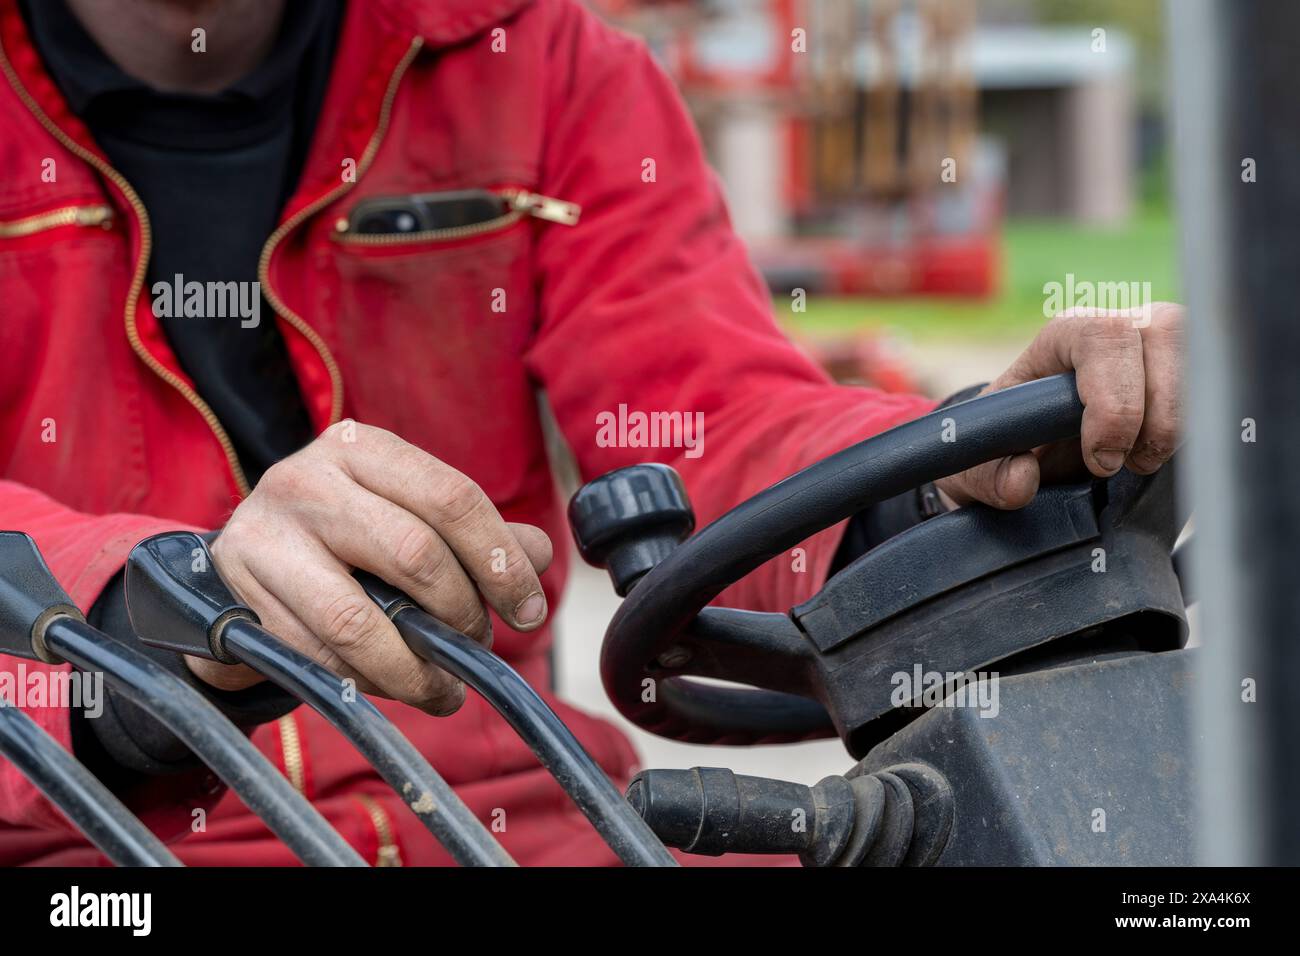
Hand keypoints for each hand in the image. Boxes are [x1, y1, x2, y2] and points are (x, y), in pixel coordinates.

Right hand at [191, 421, 552, 714]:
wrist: (231, 568)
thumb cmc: (341, 539)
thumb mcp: (404, 516)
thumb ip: (473, 532)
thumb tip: (537, 553)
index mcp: (361, 447)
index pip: (452, 497)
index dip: (501, 560)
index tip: (527, 610)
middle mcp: (307, 480)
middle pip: (415, 553)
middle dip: (461, 614)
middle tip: (477, 644)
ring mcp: (262, 537)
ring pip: (360, 621)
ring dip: (415, 670)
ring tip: (444, 689)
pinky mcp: (236, 598)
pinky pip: (317, 658)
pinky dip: (364, 683)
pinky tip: (386, 685)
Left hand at [935, 303, 1185, 508]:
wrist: (1032, 447)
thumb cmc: (1007, 443)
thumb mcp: (976, 466)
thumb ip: (987, 477)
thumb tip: (1022, 482)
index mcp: (1067, 333)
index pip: (1106, 337)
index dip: (1113, 402)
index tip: (1100, 461)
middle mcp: (1122, 325)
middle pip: (1168, 336)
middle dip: (1158, 415)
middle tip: (1130, 466)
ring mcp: (1165, 344)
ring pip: (1203, 360)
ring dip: (1182, 421)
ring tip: (1144, 462)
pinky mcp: (1194, 370)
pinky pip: (1220, 386)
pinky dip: (1203, 424)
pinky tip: (1169, 453)